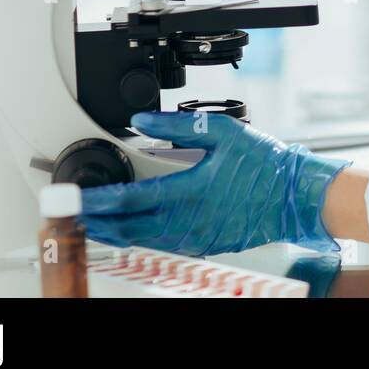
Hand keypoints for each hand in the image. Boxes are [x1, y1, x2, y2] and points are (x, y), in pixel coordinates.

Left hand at [80, 112, 349, 256]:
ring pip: (145, 241)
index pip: (133, 199)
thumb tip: (143, 122)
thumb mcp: (223, 133)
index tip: (78, 198)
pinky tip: (131, 233)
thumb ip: (177, 128)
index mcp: (193, 190)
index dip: (100, 200)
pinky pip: (164, 245)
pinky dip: (141, 240)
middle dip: (98, 223)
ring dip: (116, 233)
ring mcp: (199, 237)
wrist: (296, 196)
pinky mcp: (207, 246)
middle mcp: (192, 220)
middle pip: (131, 228)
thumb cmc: (267, 165)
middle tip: (72, 217)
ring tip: (94, 225)